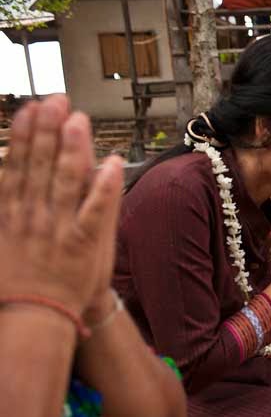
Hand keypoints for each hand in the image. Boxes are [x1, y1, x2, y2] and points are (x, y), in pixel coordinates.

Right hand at [0, 96, 123, 317]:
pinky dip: (105, 186)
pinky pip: (96, 209)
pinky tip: (113, 163)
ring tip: (80, 120)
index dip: (25, 135)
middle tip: (57, 100)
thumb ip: (7, 204)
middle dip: (49, 130)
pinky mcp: (84, 243)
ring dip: (74, 148)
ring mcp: (58, 229)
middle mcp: (33, 216)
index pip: (17, 165)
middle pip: (41, 165)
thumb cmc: (19, 280)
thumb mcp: (1, 239)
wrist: (36, 317)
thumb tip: (6, 174)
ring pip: (66, 181)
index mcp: (12, 213)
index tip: (31, 109)